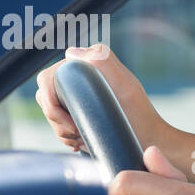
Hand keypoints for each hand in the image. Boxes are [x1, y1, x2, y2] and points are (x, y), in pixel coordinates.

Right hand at [35, 44, 172, 152]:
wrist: (149, 140)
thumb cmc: (140, 117)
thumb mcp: (125, 87)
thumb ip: (102, 61)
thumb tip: (71, 53)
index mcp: (88, 62)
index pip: (49, 79)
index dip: (52, 104)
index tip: (71, 125)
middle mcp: (82, 73)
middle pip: (45, 96)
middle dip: (57, 120)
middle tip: (77, 134)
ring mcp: (80, 91)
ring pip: (51, 111)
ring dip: (62, 130)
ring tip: (82, 138)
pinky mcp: (80, 109)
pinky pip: (58, 120)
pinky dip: (66, 134)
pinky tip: (81, 141)